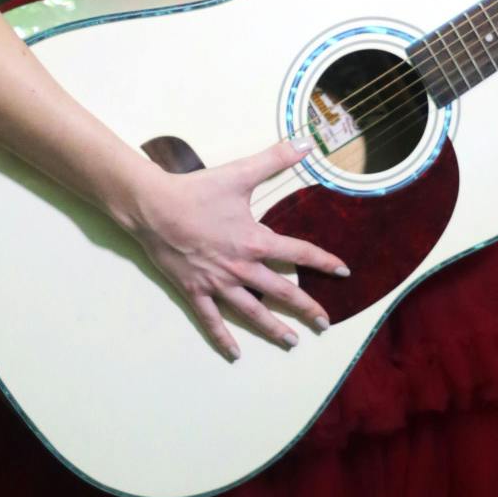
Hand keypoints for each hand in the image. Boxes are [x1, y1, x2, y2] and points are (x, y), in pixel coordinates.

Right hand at [122, 133, 348, 361]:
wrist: (154, 208)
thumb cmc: (196, 191)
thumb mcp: (239, 173)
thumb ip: (275, 158)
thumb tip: (305, 142)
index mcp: (255, 241)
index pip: (299, 253)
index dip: (323, 262)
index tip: (343, 271)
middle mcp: (241, 268)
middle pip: (281, 291)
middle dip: (306, 308)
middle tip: (325, 323)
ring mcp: (218, 283)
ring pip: (252, 312)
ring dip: (273, 329)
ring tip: (292, 342)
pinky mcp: (195, 291)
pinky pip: (212, 320)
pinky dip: (224, 338)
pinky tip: (235, 354)